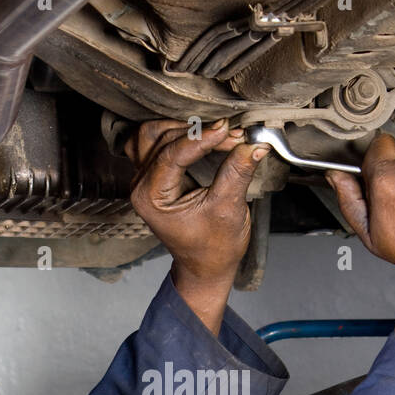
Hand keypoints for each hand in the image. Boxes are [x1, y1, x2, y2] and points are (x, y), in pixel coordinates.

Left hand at [126, 119, 270, 332]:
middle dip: (198, 133)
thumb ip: (237, 173)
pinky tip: (199, 134)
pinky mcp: (155, 174)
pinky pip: (155, 142)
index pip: (172, 155)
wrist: (207, 265)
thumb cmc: (213, 247)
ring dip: (185, 128)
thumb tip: (253, 144)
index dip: (202, 139)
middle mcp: (141, 186)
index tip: (229, 131)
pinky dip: (176, 133)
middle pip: (161, 138)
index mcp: (151, 198)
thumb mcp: (228, 210)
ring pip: (154, 134)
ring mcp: (145, 178)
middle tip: (232, 134)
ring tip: (219, 133)